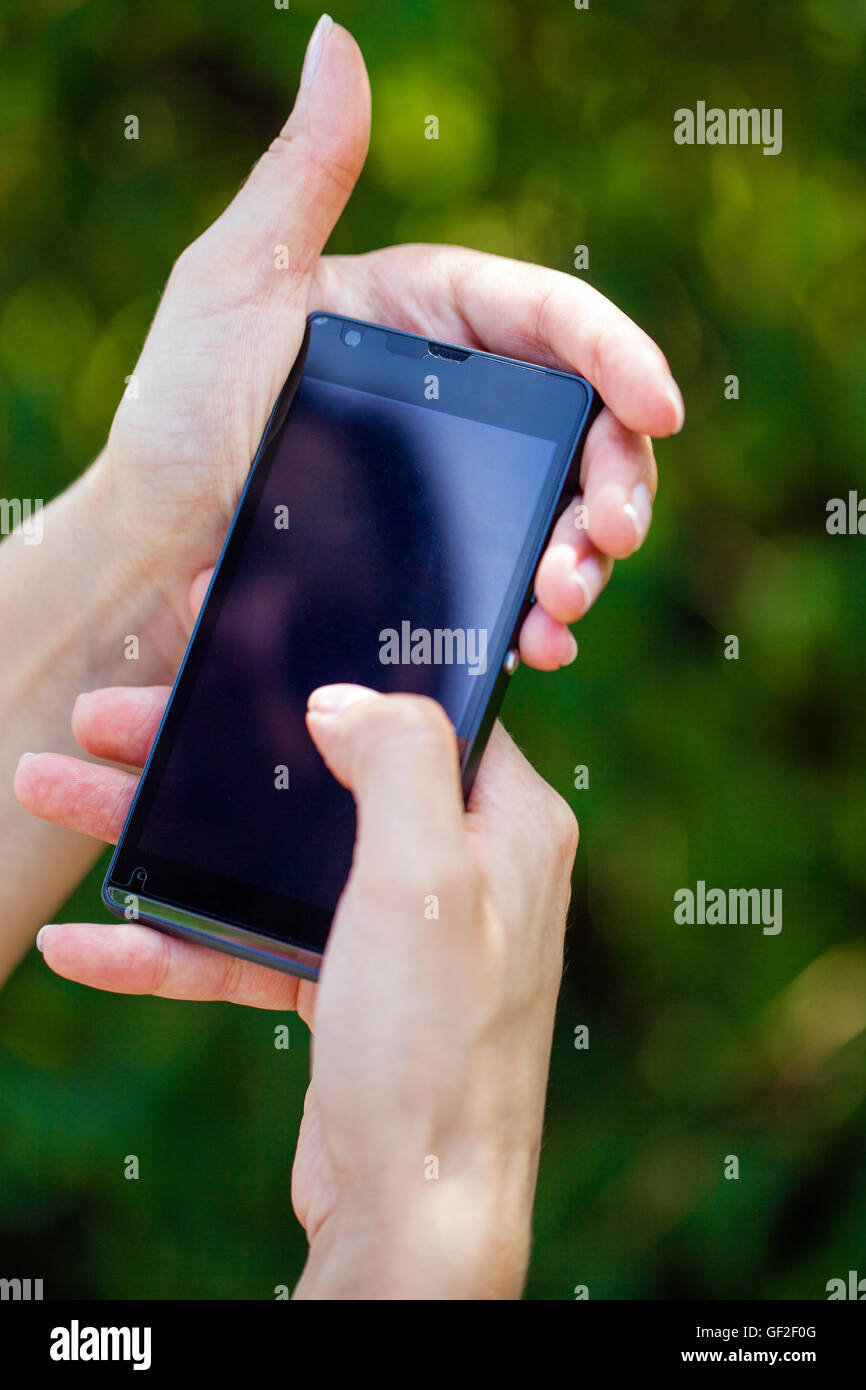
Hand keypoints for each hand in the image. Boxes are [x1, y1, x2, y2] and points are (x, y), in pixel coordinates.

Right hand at [19, 683, 578, 1297]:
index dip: (327, 673)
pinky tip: (86, 945)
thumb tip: (343, 701)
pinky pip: (249, 942)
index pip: (418, 714)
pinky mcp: (345, 987)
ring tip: (60, 794)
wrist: (415, 1213)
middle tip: (108, 724)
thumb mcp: (425, 883)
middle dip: (202, 758)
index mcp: (504, 825)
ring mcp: (397, 932)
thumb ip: (399, 763)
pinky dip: (172, 942)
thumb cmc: (436, 1050)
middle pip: (315, 779)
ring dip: (162, 839)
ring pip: (267, 858)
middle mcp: (457, 871)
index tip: (237, 649)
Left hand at [95, 14, 681, 675]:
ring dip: (587, 559)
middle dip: (616, 480)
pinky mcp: (446, 559)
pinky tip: (544, 642)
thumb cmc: (178, 406)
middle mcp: (464, 400)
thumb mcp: (235, 281)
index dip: (619, 357)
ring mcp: (460, 483)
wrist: (147, 540)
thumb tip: (342, 41)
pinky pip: (516, 582)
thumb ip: (303, 175)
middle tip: (613, 535)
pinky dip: (541, 616)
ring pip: (564, 512)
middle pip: (584, 428)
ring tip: (565, 602)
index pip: (552, 322)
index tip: (659, 407)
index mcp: (433, 317)